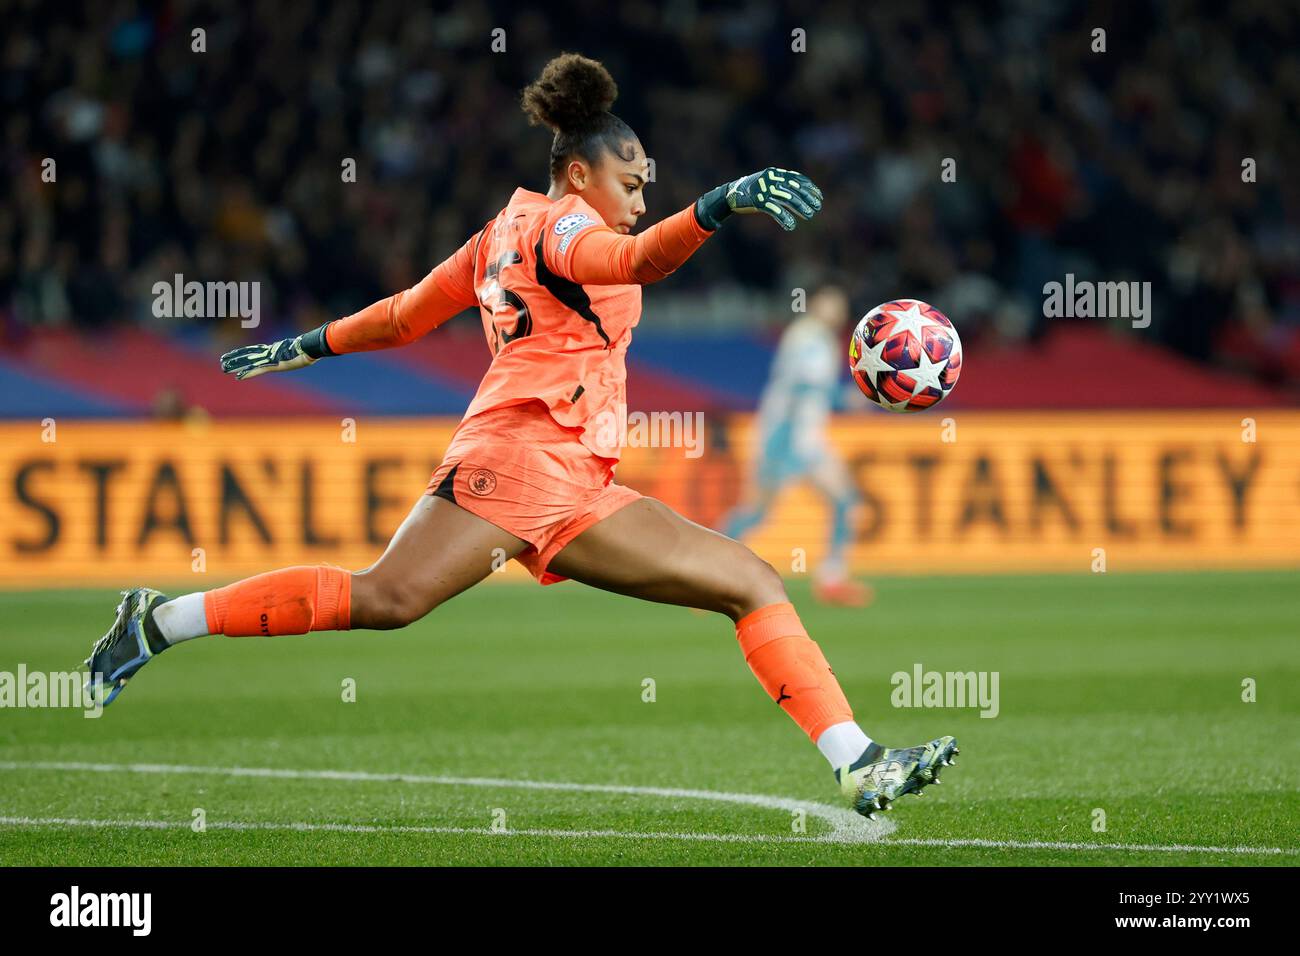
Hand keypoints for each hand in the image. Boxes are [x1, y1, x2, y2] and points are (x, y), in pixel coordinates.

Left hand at [220, 334, 316, 380]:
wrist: (307, 348)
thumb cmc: (306, 348)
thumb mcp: (298, 348)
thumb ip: (293, 348)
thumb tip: (301, 347)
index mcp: (272, 349)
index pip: (253, 350)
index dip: (242, 352)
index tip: (233, 354)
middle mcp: (267, 353)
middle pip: (246, 355)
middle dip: (234, 358)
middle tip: (222, 360)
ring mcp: (269, 358)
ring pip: (248, 362)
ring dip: (235, 366)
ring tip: (224, 368)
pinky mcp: (272, 365)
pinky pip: (257, 370)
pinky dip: (248, 374)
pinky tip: (238, 377)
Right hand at [694, 167, 822, 231]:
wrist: (731, 195)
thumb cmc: (752, 192)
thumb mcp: (768, 184)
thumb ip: (781, 185)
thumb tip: (800, 193)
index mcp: (775, 174)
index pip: (797, 179)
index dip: (810, 188)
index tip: (819, 197)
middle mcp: (771, 179)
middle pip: (794, 189)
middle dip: (807, 199)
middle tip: (817, 208)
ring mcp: (765, 190)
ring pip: (787, 199)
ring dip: (800, 208)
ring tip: (809, 216)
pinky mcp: (758, 201)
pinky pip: (775, 210)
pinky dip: (784, 218)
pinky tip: (791, 226)